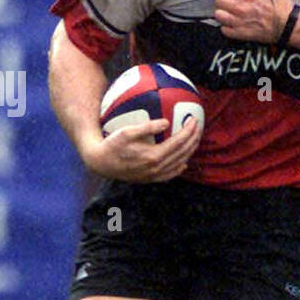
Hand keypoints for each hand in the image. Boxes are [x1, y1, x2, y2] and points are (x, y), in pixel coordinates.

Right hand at [80, 116, 201, 182]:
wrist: (101, 163)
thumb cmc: (112, 144)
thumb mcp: (127, 132)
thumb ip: (147, 127)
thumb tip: (166, 122)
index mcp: (153, 156)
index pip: (179, 142)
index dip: (189, 131)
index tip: (194, 120)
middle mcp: (157, 168)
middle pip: (183, 153)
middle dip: (194, 139)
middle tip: (198, 127)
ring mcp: (154, 176)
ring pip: (179, 164)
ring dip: (189, 151)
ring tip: (194, 140)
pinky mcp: (150, 179)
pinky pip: (170, 174)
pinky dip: (179, 167)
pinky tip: (183, 161)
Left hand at [215, 0, 293, 42]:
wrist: (287, 24)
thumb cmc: (280, 2)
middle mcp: (239, 8)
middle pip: (219, 0)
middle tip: (232, 0)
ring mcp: (239, 22)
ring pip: (219, 15)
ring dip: (224, 12)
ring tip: (230, 11)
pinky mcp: (240, 34)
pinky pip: (224, 29)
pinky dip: (227, 26)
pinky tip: (234, 22)